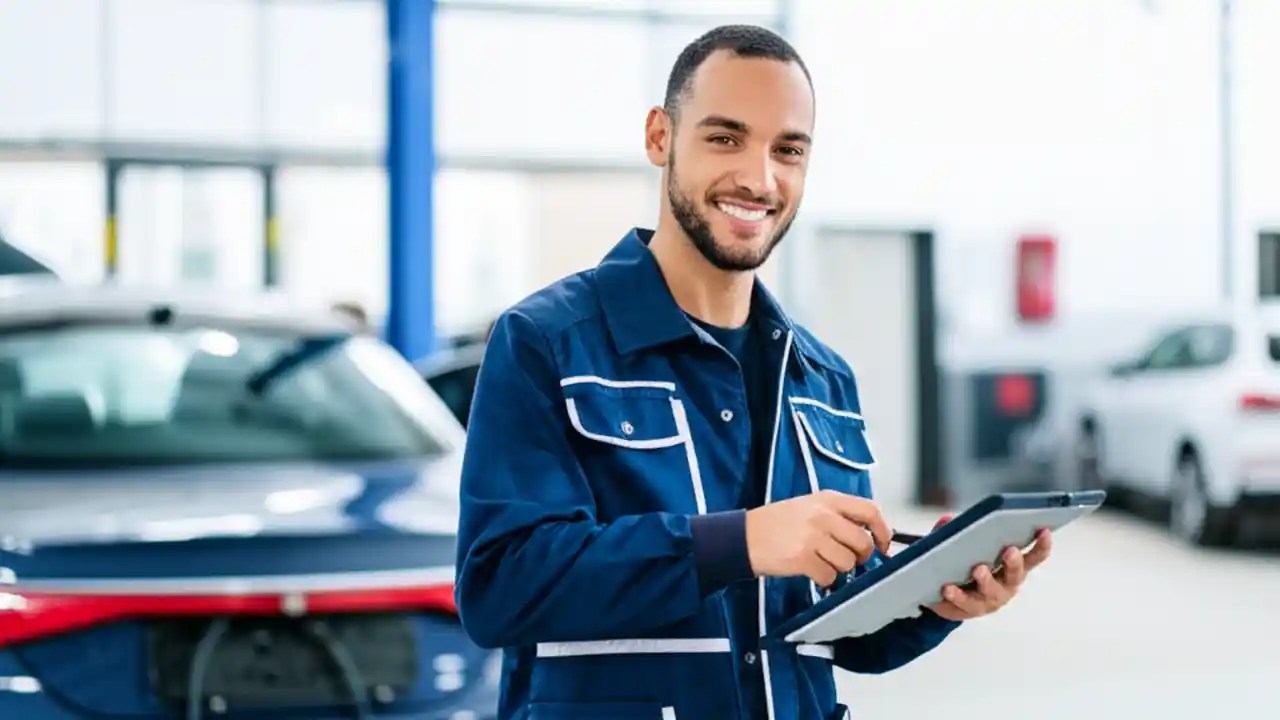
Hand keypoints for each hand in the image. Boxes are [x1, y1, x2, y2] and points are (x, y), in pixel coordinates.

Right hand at [745, 490, 890, 587]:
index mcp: (827, 499)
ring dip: (839, 569)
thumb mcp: (808, 506)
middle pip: (862, 542)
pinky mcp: (802, 559)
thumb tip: (869, 536)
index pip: (869, 510)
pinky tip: (811, 571)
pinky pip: (829, 576)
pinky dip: (824, 580)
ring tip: (822, 562)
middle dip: (860, 557)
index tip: (884, 544)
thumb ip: (838, 516)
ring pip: (847, 563)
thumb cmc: (776, 523)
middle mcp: (822, 515)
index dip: (883, 530)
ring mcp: (812, 537)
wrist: (743, 536)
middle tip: (849, 560)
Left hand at [927, 525, 1052, 621]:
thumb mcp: (963, 544)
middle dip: (1014, 563)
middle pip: (1015, 575)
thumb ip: (958, 531)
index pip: (1033, 557)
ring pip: (990, 592)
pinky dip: (957, 595)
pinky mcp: (968, 610)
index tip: (1044, 531)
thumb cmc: (964, 564)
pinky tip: (948, 588)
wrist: (945, 595)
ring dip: (986, 580)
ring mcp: (988, 600)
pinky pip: (963, 604)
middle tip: (1010, 551)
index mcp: (1011, 567)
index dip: (1041, 546)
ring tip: (979, 569)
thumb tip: (948, 520)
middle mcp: (1005, 585)